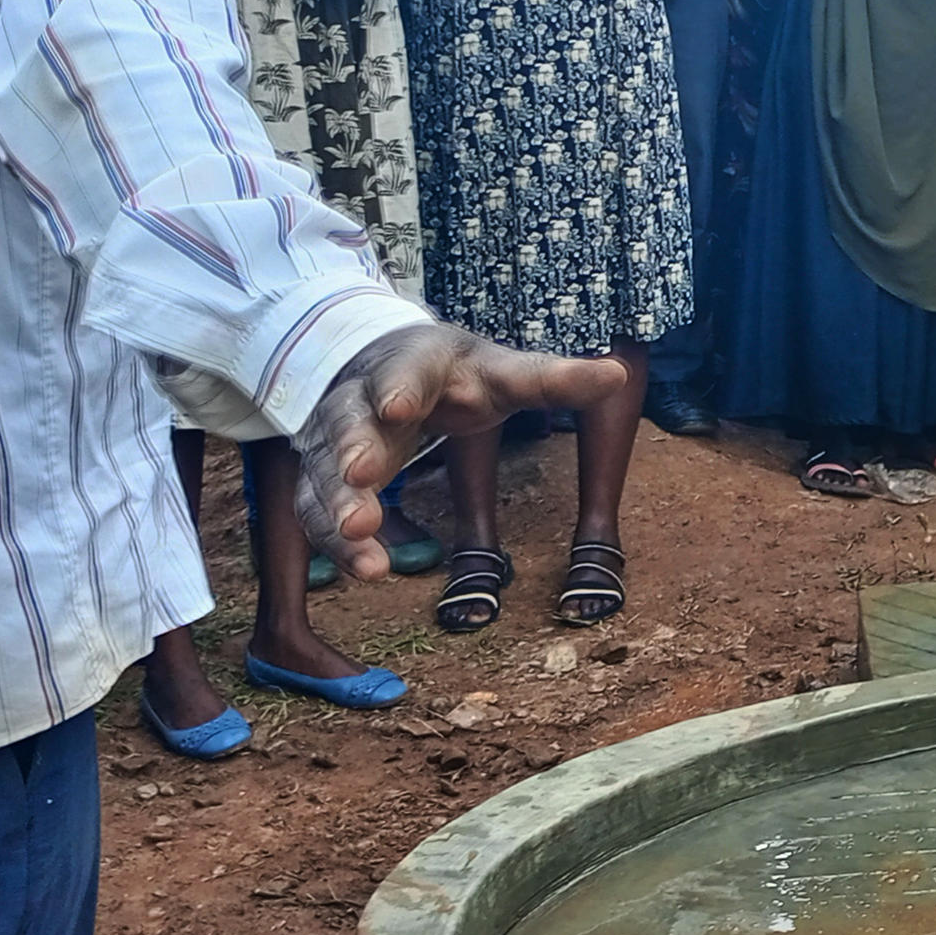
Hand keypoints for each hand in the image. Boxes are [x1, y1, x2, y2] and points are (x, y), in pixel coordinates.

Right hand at [292, 325, 631, 577]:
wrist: (382, 365)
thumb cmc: (453, 375)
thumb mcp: (500, 371)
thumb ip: (551, 379)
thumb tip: (616, 373)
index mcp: (416, 364)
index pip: (406, 369)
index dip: (400, 385)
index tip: (398, 406)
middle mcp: (365, 397)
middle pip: (351, 420)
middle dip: (354, 448)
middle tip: (360, 475)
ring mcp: (337, 437)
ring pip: (327, 471)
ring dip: (339, 508)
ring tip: (361, 542)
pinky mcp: (325, 475)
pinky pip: (319, 508)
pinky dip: (337, 540)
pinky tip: (364, 570)